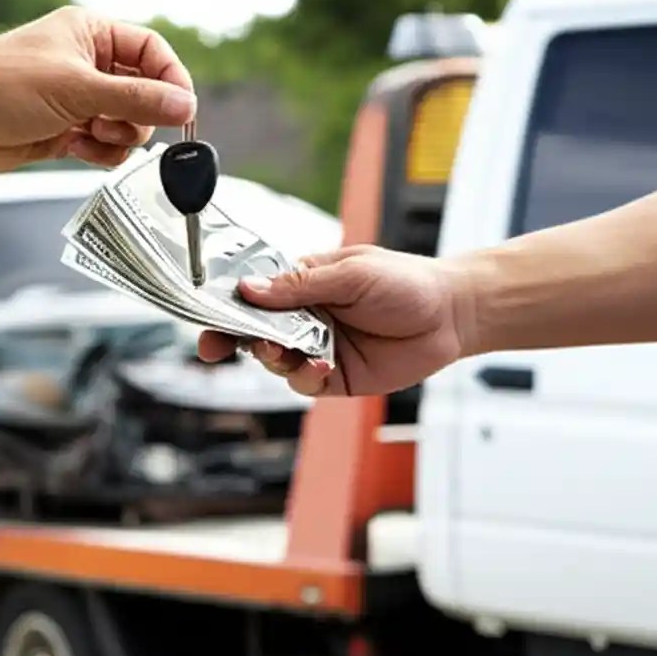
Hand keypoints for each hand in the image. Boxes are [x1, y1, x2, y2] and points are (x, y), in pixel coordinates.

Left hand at [0, 5, 195, 171]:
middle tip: (115, 124)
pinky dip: (100, 153)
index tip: (181, 109)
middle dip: (136, 116)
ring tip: (88, 135)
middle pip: (145, 92)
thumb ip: (137, 99)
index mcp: (90, 33)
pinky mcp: (68, 130)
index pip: (152, 51)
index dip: (170, 80)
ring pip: (128, 124)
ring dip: (116, 138)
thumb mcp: (77, 90)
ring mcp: (78, 99)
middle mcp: (87, 63)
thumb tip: (184, 105)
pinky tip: (73, 148)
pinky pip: (107, 146)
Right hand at [197, 245, 474, 395]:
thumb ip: (300, 284)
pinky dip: (304, 376)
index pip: (252, 293)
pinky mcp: (336, 377)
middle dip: (234, 338)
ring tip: (284, 350)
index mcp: (303, 282)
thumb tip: (249, 289)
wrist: (451, 315)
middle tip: (221, 344)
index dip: (225, 305)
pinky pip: (304, 383)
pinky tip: (320, 365)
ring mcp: (318, 347)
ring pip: (274, 360)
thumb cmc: (406, 282)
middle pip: (253, 330)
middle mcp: (305, 316)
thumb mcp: (352, 273)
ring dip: (272, 357)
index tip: (205, 316)